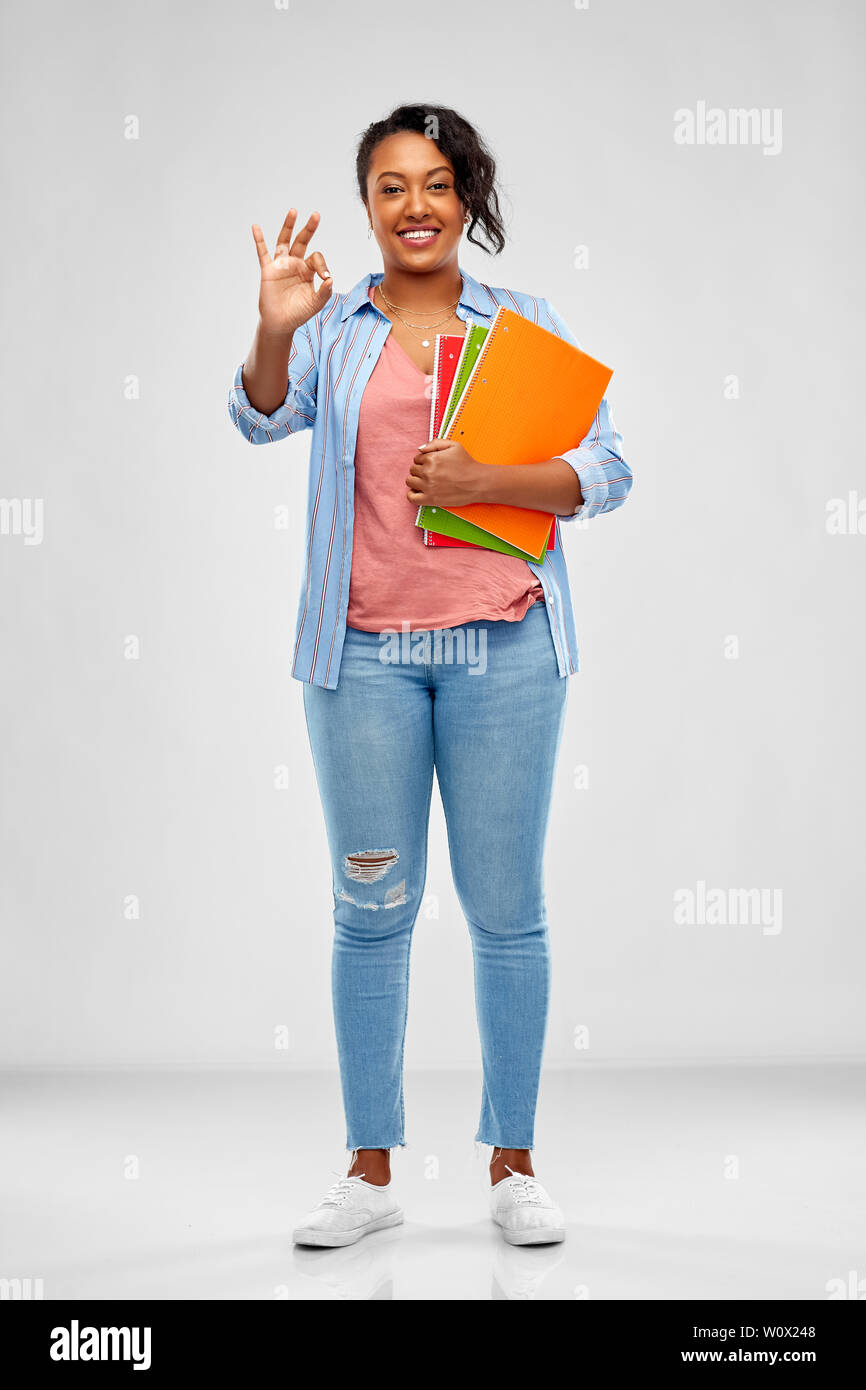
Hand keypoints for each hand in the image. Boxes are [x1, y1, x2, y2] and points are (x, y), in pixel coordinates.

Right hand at [252, 209, 332, 336]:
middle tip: (316, 215)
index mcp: (308, 270)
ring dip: (288, 226)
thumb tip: (330, 278)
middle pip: (302, 241)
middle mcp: (295, 264)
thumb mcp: (316, 303)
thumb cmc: (299, 313)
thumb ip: (324, 292)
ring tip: (294, 211)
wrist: (281, 323)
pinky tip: (256, 227)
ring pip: (284, 241)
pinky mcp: (268, 270)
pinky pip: (262, 253)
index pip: (316, 258)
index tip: (325, 277)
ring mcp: (281, 265)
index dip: (322, 265)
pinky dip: (259, 240)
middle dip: (309, 228)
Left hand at [405, 439, 486, 508]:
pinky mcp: (430, 499)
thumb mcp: (454, 445)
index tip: (432, 465)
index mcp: (431, 458)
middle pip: (413, 470)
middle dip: (420, 470)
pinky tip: (419, 491)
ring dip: (416, 480)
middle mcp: (427, 472)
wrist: (477, 482)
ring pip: (410, 481)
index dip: (423, 461)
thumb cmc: (467, 464)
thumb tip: (419, 449)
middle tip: (432, 473)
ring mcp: (428, 486)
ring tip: (426, 482)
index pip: (416, 458)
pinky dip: (412, 494)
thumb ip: (435, 443)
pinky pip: (411, 497)